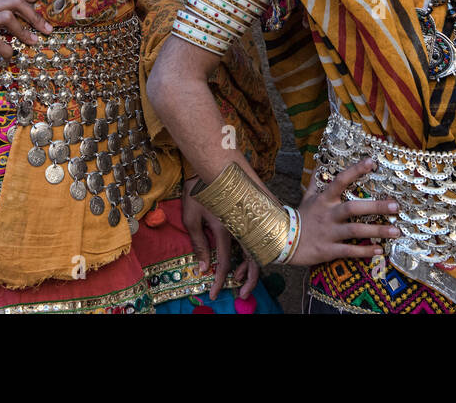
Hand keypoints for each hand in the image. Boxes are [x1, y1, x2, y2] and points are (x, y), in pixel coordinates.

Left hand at [182, 177, 257, 300]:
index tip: (214, 293)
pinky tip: (253, 254)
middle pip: (252, 261)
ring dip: (253, 266)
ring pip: (260, 249)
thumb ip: (199, 244)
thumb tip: (204, 268)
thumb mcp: (191, 218)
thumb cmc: (199, 189)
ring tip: (243, 277)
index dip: (219, 281)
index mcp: (224, 230)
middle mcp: (242, 227)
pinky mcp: (259, 211)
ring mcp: (253, 218)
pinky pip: (264, 234)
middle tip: (241, 294)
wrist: (214, 162)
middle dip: (248, 282)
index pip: (223, 264)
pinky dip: (260, 248)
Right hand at [289, 158, 399, 266]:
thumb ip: (316, 180)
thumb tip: (320, 162)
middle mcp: (328, 214)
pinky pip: (350, 251)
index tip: (372, 162)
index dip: (355, 170)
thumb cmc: (301, 217)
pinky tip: (380, 250)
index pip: (340, 181)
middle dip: (375, 207)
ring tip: (396, 231)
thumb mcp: (307, 197)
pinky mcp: (328, 250)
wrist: (283, 241)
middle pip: (353, 208)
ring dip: (377, 231)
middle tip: (395, 206)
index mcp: (324, 200)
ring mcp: (329, 233)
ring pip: (355, 231)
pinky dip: (365, 251)